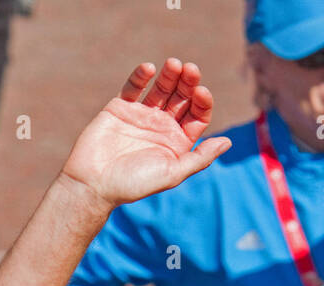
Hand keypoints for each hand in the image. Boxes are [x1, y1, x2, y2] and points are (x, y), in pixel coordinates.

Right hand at [61, 59, 231, 212]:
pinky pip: (133, 86)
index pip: (197, 115)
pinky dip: (141, 76)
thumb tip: (228, 142)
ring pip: (161, 88)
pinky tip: (149, 69)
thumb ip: (200, 158)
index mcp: (178, 143)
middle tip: (191, 69)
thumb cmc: (134, 183)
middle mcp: (162, 127)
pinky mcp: (120, 107)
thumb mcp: (173, 173)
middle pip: (181, 98)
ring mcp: (142, 115)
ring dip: (169, 75)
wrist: (95, 183)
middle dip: (188, 82)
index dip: (202, 101)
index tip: (201, 91)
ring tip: (174, 64)